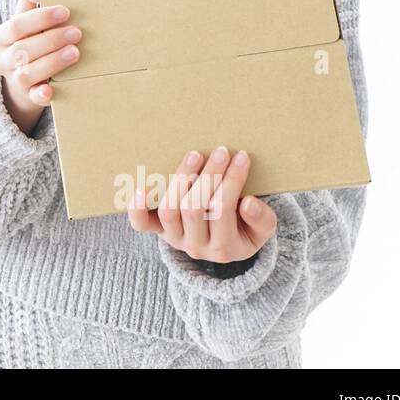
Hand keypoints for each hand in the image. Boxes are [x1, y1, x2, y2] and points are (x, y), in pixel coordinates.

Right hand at [0, 0, 82, 135]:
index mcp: (1, 36)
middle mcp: (4, 59)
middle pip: (23, 49)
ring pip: (27, 72)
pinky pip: (33, 97)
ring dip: (52, 62)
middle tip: (77, 32)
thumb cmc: (28, 41)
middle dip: (51, 39)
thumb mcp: (24, 18)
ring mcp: (15, 80)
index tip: (65, 11)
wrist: (20, 82)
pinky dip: (42, 94)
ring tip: (75, 52)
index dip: (41, 18)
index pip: (17, 25)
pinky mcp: (28, 97)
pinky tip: (52, 89)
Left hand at [126, 147, 277, 264]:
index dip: (232, 181)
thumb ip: (262, 220)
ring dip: (181, 179)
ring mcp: (173, 238)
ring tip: (196, 155)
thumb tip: (248, 203)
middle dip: (210, 176)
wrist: (222, 246)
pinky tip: (141, 186)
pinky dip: (138, 206)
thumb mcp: (261, 231)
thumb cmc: (243, 230)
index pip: (224, 210)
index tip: (241, 156)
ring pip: (171, 210)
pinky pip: (141, 223)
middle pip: (195, 208)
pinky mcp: (157, 230)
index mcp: (225, 248)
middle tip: (221, 151)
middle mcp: (196, 247)